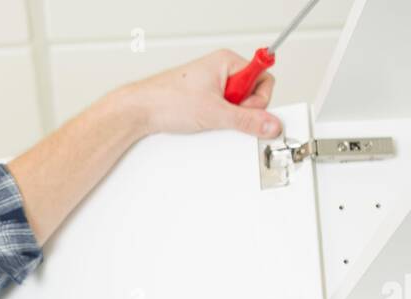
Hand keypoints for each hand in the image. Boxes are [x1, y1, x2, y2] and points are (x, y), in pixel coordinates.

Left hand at [124, 49, 281, 138]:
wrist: (140, 110)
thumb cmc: (167, 100)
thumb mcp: (215, 113)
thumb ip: (247, 120)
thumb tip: (271, 124)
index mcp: (227, 62)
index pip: (263, 77)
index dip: (258, 99)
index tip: (246, 110)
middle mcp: (221, 71)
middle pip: (251, 94)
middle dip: (241, 110)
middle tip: (223, 115)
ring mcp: (212, 87)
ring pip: (236, 106)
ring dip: (227, 117)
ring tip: (208, 119)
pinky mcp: (203, 101)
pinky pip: (222, 112)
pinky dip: (217, 121)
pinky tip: (203, 123)